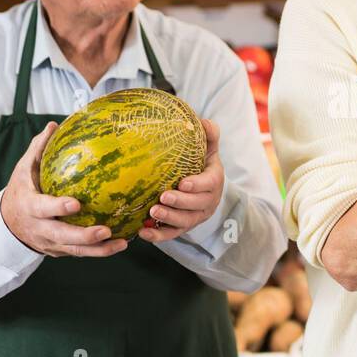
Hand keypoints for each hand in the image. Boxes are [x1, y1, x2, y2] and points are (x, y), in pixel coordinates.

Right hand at [0, 122, 127, 257]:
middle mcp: (40, 228)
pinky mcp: (60, 251)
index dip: (57, 207)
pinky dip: (99, 252)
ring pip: (75, 250)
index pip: (43, 208)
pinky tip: (120, 244)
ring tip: (121, 243)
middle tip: (105, 230)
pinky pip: (80, 253)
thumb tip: (54, 126)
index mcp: (29, 206)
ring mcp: (50, 243)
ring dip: (98, 249)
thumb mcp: (23, 169)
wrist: (7, 224)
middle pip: (62, 235)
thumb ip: (38, 150)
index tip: (76, 203)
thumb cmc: (21, 190)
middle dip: (83, 236)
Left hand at [139, 118, 224, 242]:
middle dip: (180, 203)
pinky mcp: (182, 226)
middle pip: (197, 206)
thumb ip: (209, 134)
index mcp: (214, 180)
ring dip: (169, 218)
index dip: (198, 185)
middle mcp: (207, 201)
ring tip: (152, 212)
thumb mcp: (208, 148)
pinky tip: (143, 232)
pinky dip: (158, 235)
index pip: (210, 184)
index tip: (183, 183)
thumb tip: (203, 122)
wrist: (200, 186)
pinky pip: (171, 234)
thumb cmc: (200, 163)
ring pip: (185, 222)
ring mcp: (195, 216)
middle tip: (163, 197)